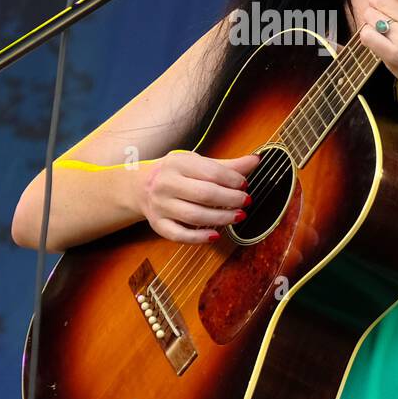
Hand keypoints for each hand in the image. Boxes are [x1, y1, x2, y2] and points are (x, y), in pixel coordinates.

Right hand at [138, 150, 260, 243]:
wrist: (142, 187)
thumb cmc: (177, 174)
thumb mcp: (198, 163)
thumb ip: (227, 165)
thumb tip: (256, 160)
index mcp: (177, 163)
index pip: (210, 172)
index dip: (232, 180)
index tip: (244, 185)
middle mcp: (165, 183)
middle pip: (204, 194)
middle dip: (230, 199)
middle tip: (246, 202)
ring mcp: (160, 205)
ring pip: (194, 216)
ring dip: (221, 218)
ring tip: (238, 216)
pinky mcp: (158, 225)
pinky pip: (180, 235)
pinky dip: (199, 237)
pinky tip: (216, 235)